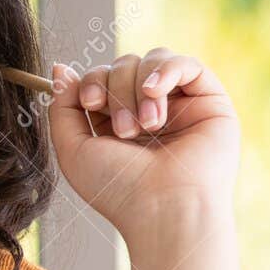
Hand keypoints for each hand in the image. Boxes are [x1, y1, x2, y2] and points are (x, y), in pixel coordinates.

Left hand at [47, 50, 239, 236]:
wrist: (165, 208)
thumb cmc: (118, 187)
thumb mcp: (73, 149)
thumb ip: (62, 107)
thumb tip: (60, 68)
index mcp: (117, 122)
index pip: (101, 78)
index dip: (92, 81)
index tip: (91, 103)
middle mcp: (148, 110)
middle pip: (123, 66)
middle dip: (116, 91)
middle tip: (124, 131)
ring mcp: (180, 105)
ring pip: (152, 61)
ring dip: (138, 89)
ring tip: (147, 126)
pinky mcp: (210, 101)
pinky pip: (186, 64)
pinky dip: (166, 70)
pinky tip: (155, 92)